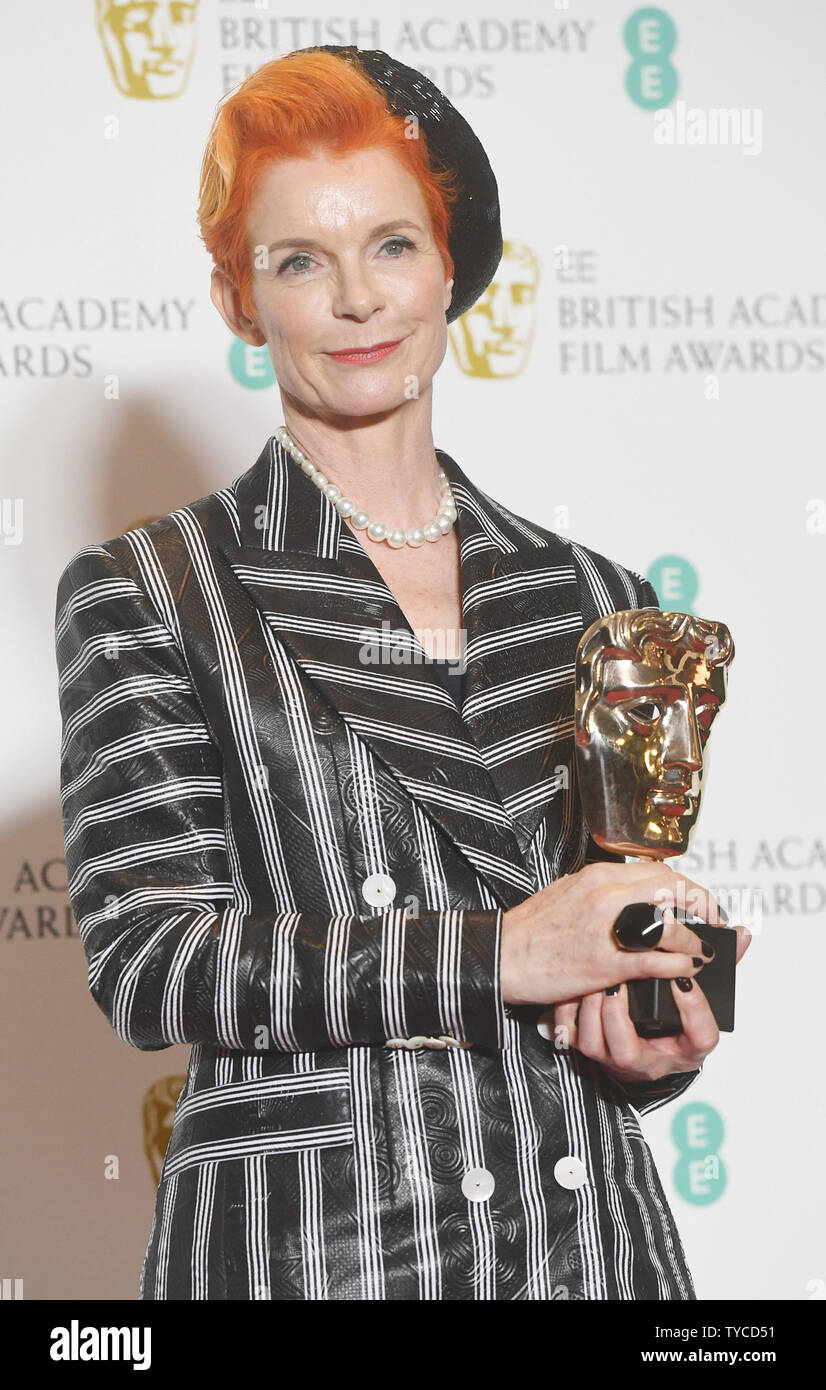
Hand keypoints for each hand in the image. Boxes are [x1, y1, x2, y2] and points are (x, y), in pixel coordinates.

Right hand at [499, 859, 727, 1007]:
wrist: (502, 956)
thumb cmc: (531, 929)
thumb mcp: (568, 892)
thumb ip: (603, 891)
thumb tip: (633, 895)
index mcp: (599, 876)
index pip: (660, 871)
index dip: (687, 887)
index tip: (696, 902)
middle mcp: (607, 895)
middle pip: (673, 890)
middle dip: (701, 906)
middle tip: (711, 922)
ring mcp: (608, 929)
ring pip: (671, 924)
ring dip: (696, 939)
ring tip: (705, 951)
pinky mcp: (606, 963)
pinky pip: (657, 961)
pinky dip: (681, 966)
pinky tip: (687, 970)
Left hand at [551, 923, 751, 1082]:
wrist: (634, 1043)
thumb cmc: (671, 1015)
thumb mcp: (696, 993)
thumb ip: (720, 967)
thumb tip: (743, 933)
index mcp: (685, 1048)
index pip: (700, 1037)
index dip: (693, 1010)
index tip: (684, 978)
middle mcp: (649, 1060)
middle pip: (631, 1051)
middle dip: (622, 1014)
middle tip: (622, 978)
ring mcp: (614, 1059)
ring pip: (597, 1044)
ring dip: (594, 1008)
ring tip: (596, 977)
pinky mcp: (587, 1050)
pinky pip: (573, 1034)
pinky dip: (570, 1009)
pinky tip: (575, 984)